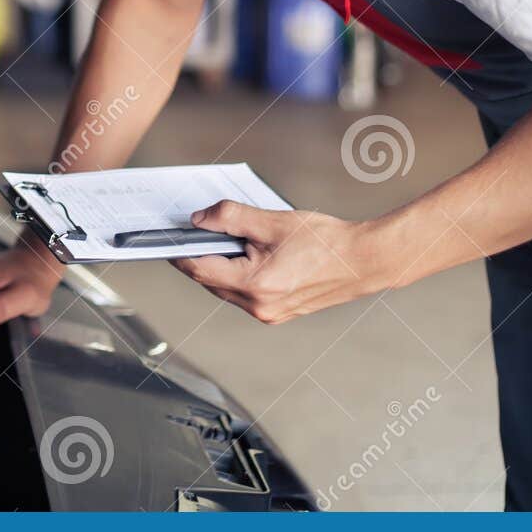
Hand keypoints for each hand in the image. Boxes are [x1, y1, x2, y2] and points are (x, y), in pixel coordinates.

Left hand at [171, 200, 387, 323]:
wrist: (364, 262)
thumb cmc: (324, 241)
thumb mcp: (272, 221)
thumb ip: (231, 217)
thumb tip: (198, 219)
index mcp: (255, 285)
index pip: (200, 269)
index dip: (179, 252)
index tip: (167, 238)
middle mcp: (259, 307)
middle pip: (211, 280)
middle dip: (199, 257)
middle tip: (191, 233)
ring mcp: (269, 314)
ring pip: (226, 289)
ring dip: (219, 266)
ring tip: (221, 240)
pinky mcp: (278, 313)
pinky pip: (244, 294)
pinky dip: (237, 275)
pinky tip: (244, 254)